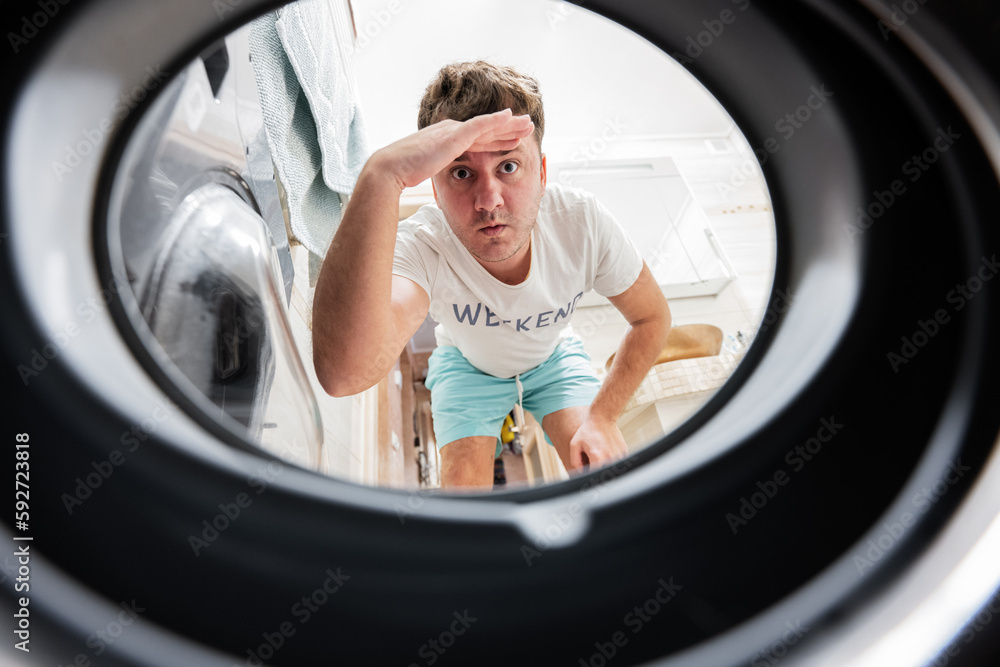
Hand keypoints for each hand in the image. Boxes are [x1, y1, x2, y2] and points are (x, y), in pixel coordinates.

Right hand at [370, 109, 533, 190]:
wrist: (392, 167)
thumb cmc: (405, 170)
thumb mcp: (428, 167)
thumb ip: (440, 165)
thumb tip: (443, 172)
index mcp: (448, 138)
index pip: (479, 137)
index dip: (499, 136)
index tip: (515, 138)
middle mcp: (453, 130)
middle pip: (488, 130)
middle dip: (510, 128)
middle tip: (529, 125)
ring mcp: (453, 131)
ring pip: (489, 126)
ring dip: (510, 124)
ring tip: (528, 123)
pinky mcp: (453, 136)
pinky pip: (479, 125)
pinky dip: (495, 120)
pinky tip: (509, 116)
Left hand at [569, 415, 628, 469]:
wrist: (602, 417)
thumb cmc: (587, 430)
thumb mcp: (575, 444)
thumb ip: (575, 461)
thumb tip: (581, 472)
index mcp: (598, 458)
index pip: (594, 476)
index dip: (589, 475)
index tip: (587, 470)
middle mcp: (610, 458)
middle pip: (604, 473)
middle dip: (598, 470)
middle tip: (593, 460)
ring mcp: (619, 455)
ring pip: (612, 469)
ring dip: (606, 466)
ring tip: (600, 453)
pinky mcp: (624, 452)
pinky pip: (618, 462)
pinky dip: (613, 460)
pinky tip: (607, 451)